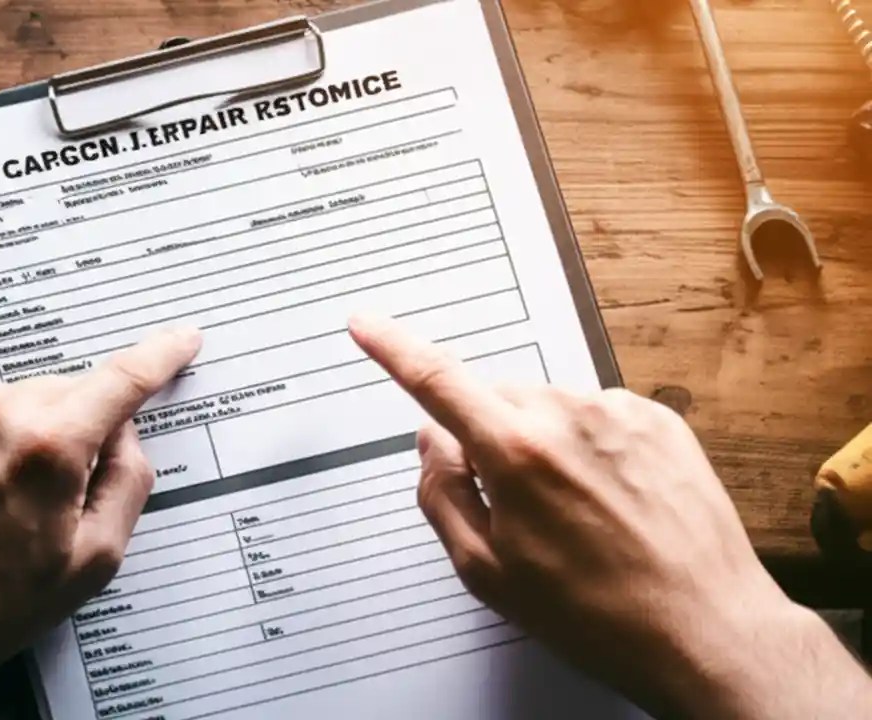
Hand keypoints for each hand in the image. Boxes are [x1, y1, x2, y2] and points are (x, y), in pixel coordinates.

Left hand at [0, 327, 201, 719]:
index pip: (122, 379)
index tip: (179, 338)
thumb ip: (128, 483)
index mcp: (48, 447)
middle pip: (64, 393)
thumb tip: (126, 435)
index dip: (160, 355)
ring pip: (10, 399)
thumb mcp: (92, 560)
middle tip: (54, 496)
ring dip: (19, 433)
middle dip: (75, 430)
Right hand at [349, 315, 868, 718]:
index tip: (367, 324)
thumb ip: (441, 496)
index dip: (393, 348)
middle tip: (516, 511)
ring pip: (548, 409)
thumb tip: (432, 444)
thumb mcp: (488, 572)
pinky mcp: (659, 420)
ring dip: (543, 446)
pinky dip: (590, 449)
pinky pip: (597, 417)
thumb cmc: (597, 614)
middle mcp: (568, 416)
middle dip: (490, 441)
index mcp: (516, 453)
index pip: (436, 382)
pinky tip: (610, 502)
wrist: (704, 629)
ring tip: (577, 516)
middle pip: (496, 402)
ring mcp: (619, 413)